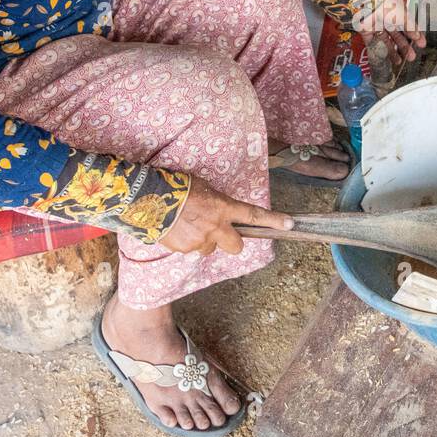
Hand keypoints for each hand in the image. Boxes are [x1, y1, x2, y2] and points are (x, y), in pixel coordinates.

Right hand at [159, 181, 291, 255]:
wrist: (147, 198)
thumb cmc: (176, 186)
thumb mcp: (203, 187)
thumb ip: (216, 202)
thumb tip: (219, 211)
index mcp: (223, 207)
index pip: (254, 215)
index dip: (273, 220)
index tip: (290, 223)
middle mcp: (216, 227)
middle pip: (236, 247)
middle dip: (231, 241)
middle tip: (219, 232)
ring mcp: (200, 241)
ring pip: (210, 249)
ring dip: (204, 241)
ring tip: (188, 225)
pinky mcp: (184, 250)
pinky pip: (191, 250)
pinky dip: (186, 243)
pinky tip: (176, 229)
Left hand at [355, 0, 425, 64]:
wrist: (367, 1)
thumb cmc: (385, 2)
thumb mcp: (403, 14)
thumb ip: (410, 26)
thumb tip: (417, 35)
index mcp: (397, 11)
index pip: (408, 26)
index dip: (415, 35)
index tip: (421, 44)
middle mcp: (387, 18)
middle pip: (397, 36)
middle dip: (405, 46)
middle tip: (411, 56)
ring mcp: (376, 25)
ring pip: (386, 41)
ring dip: (393, 51)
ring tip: (400, 61)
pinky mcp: (366, 31)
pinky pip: (373, 43)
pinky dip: (379, 50)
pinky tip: (386, 58)